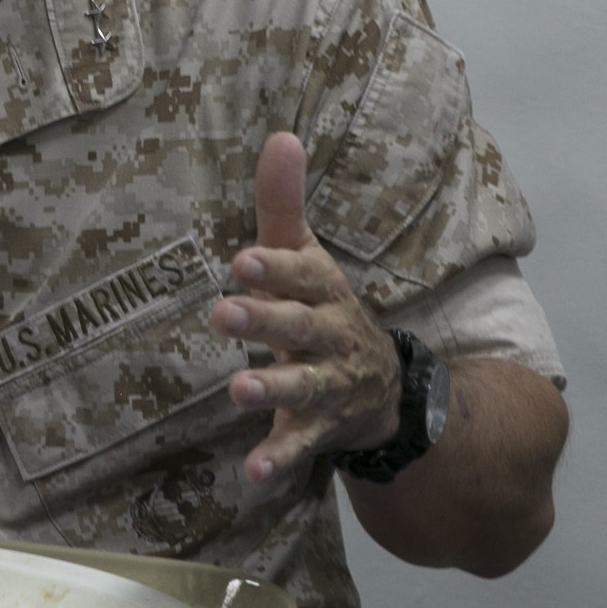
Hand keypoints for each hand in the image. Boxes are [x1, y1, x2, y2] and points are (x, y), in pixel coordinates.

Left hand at [210, 133, 402, 482]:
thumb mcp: (305, 256)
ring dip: (271, 388)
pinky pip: (300, 444)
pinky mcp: (317, 428)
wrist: (382, 387)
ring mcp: (327, 385)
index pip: (303, 273)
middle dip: (265, 320)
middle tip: (223, 313)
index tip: (242, 260)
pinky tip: (252, 472)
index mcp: (324, 290)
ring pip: (302, 386)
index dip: (275, 267)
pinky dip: (278, 458)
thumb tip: (280, 135)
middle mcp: (330, 336)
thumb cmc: (321, 307)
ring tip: (236, 390)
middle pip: (300, 326)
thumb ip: (284, 203)